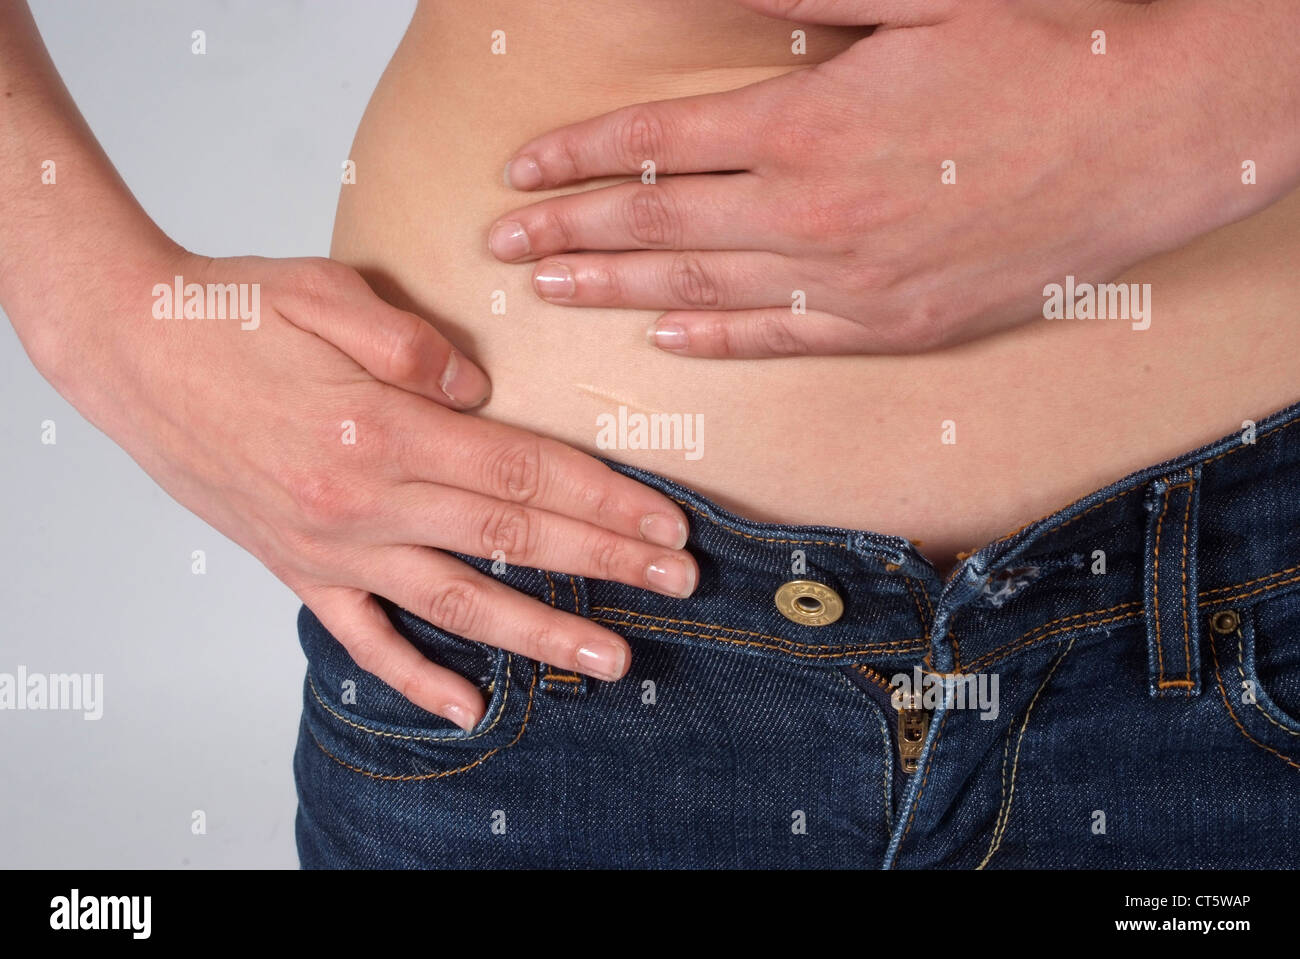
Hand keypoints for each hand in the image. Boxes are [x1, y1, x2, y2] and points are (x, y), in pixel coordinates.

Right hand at [38, 251, 695, 729]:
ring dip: (540, 633)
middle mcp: (366, 500)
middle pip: (513, 540)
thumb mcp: (328, 292)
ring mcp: (332, 546)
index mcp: (385, 428)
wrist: (130, 349)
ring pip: (456, 602)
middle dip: (606, 564)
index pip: (526, 475)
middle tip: (678, 583)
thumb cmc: (232, 312)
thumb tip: (481, 390)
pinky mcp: (296, 568)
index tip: (668, 523)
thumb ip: (415, 344)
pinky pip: (362, 640)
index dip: (607, 500)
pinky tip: (464, 708)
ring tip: (612, 658)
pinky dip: (414, 679)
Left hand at [489, 0, 1299, 355]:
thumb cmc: (1049, 53)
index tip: (521, 168)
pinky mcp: (897, 325)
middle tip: (504, 246)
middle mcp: (816, 209)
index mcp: (812, 120)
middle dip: (570, 231)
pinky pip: (782, 338)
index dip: (579, 155)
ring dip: (617, 290)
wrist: (1159, 137)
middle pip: (659, 223)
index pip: (658, 141)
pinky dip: (716, 338)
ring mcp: (854, 279)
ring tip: (555, 292)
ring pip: (703, 288)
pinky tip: (664, 341)